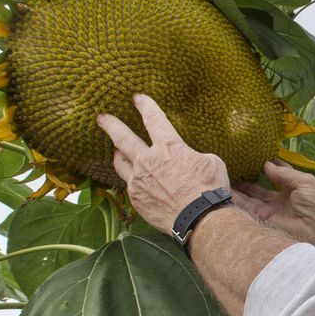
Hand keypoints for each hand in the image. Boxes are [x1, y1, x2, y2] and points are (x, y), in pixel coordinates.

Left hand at [97, 94, 229, 233]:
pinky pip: (128, 185)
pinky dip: (130, 180)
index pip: (154, 119)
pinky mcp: (137, 199)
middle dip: (111, 124)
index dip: (145, 106)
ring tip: (117, 151)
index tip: (137, 98)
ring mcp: (138, 180)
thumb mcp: (211, 162)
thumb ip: (194, 156)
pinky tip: (133, 181)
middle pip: (123, 137)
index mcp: (169, 147)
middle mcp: (148, 160)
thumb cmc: (210, 188)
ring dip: (118, 154)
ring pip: (120, 162)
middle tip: (102, 118)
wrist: (199, 217)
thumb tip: (190, 160)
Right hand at [232, 161, 314, 253]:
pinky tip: (224, 189)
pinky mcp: (262, 219)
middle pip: (259, 186)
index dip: (267, 164)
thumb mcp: (305, 182)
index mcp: (292, 188)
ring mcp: (270, 209)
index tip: (254, 153)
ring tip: (224, 174)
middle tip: (234, 164)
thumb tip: (267, 164)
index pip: (276, 173)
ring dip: (238, 187)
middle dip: (248, 176)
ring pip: (250, 196)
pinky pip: (247, 207)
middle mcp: (279, 198)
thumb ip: (285, 173)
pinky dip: (235, 199)